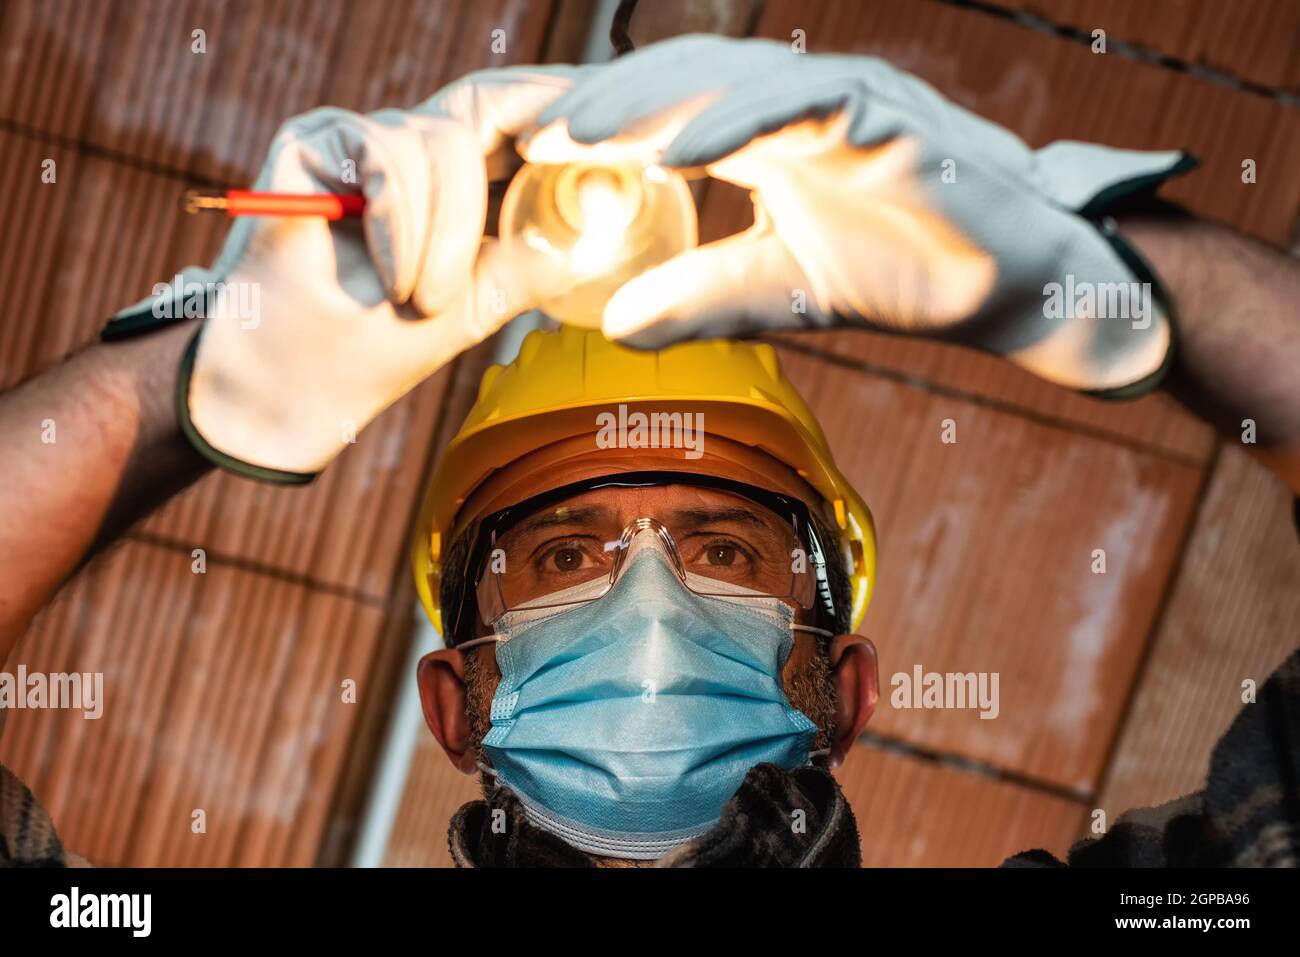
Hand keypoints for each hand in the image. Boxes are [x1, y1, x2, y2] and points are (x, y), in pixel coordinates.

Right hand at [114, 65, 583, 478]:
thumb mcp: (477, 301)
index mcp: (451, 182)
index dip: (564, 106)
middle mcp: (407, 149)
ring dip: (446, 236)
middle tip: (585, 165)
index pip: (513, 117)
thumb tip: (607, 221)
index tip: (629, 121)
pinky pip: (385, 158)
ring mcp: (359, 142)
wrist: (291, 391)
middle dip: (536, 140)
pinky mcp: (313, 144)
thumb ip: (532, 256)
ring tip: (424, 303)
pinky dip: (401, 228)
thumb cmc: (378, 349)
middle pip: (485, 105)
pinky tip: (393, 282)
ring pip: (440, 142)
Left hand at [525, 36, 1192, 392]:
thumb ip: (697, 297)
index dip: (600, 130)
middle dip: (608, 103)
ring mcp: (842, 99)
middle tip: (531, 135)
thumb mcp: (773, 291)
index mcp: (764, 136)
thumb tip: (614, 325)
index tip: (530, 159)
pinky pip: (803, 103)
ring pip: (733, 76)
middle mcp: (795, 105)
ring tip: (582, 135)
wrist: (1000, 288)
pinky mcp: (887, 114)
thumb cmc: (895, 273)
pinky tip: (678, 154)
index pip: (667, 114)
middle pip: (684, 78)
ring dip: (654, 102)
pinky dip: (738, 121)